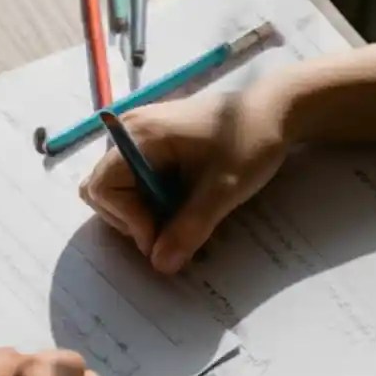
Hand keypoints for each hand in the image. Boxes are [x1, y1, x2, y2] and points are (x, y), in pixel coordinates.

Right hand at [78, 90, 290, 272]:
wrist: (275, 108)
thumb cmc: (250, 141)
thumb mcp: (223, 190)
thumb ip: (189, 228)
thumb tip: (160, 266)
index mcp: (139, 135)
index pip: (103, 188)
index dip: (128, 220)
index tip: (163, 237)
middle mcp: (128, 131)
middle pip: (100, 189)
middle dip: (130, 218)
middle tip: (170, 229)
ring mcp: (137, 133)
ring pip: (113, 187)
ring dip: (138, 211)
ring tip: (176, 215)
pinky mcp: (149, 140)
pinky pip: (130, 177)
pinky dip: (147, 198)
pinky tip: (178, 199)